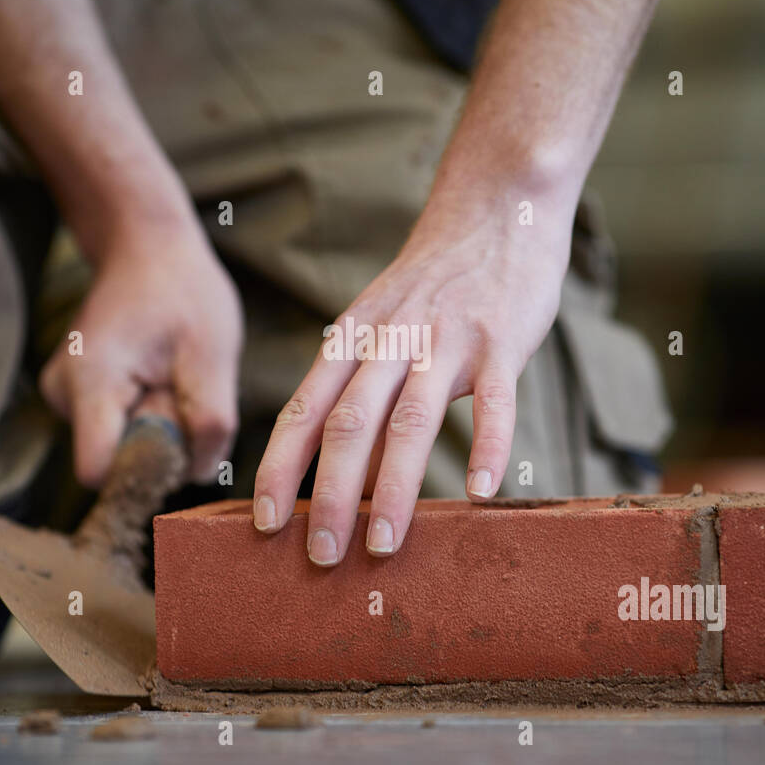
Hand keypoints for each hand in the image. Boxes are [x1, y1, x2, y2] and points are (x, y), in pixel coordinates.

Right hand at [40, 219, 242, 487]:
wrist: (148, 249)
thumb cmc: (184, 293)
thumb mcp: (214, 353)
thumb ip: (210, 421)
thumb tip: (197, 475)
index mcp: (89, 381)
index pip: (98, 471)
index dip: (147, 469)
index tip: (181, 431)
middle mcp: (62, 394)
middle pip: (116, 461)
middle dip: (162, 439)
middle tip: (181, 383)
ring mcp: (63, 396)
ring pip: (121, 446)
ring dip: (159, 423)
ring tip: (170, 372)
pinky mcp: (75, 398)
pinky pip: (120, 430)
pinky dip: (149, 414)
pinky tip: (158, 374)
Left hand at [251, 191, 572, 564]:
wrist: (494, 207)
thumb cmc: (433, 283)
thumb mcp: (380, 325)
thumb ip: (362, 389)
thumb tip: (348, 475)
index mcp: (352, 340)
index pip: (304, 411)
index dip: (280, 469)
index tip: (262, 524)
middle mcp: (390, 341)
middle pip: (347, 424)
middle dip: (328, 495)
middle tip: (321, 556)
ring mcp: (446, 339)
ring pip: (410, 421)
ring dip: (393, 488)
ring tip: (385, 546)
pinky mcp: (501, 340)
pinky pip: (496, 401)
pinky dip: (485, 447)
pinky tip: (480, 493)